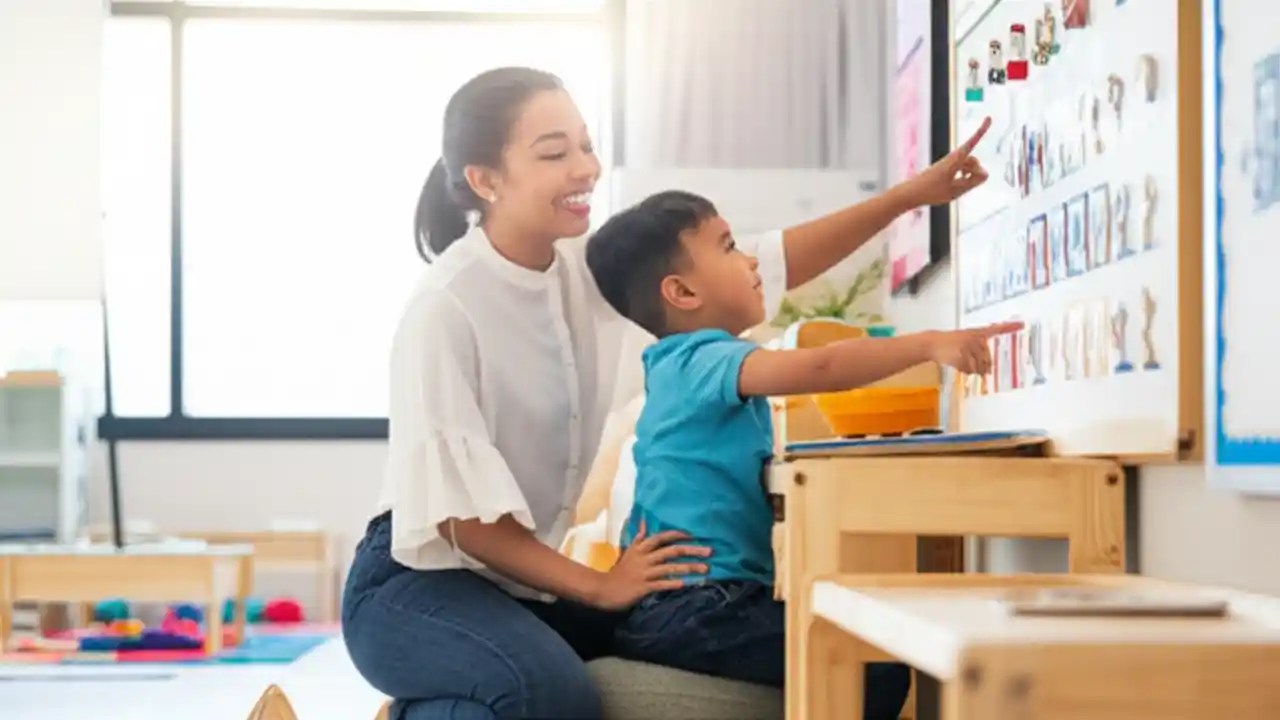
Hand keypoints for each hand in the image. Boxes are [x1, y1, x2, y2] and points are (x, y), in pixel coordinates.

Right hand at [588, 523, 710, 610]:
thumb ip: (639, 538)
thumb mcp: (628, 551)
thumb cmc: (619, 571)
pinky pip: (661, 584)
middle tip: (710, 551)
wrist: (603, 589)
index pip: (662, 537)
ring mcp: (644, 573)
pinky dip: (673, 583)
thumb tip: (643, 522)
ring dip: (689, 568)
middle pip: (671, 551)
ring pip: (670, 568)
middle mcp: (644, 558)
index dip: (679, 535)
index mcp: (641, 548)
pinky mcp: (642, 587)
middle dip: (692, 550)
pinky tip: (686, 583)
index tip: (694, 536)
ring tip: (705, 569)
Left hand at [899, 117, 992, 206]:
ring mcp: (948, 163)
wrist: (911, 193)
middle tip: (968, 185)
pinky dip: (964, 176)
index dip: (981, 130)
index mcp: (954, 159)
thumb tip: (985, 173)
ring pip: (967, 165)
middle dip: (976, 171)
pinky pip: (961, 169)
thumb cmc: (932, 192)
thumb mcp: (956, 190)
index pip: (972, 142)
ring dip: (969, 176)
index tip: (989, 117)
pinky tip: (959, 185)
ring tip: (958, 188)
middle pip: (973, 160)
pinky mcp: (945, 168)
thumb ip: (973, 181)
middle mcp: (952, 158)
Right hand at [926, 321, 1023, 374]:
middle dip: (982, 366)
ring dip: (971, 369)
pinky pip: (969, 369)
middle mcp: (975, 338)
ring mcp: (968, 347)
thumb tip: (988, 370)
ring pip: (978, 366)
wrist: (933, 343)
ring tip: (960, 362)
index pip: (995, 329)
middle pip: (987, 358)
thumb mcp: (965, 340)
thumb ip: (978, 351)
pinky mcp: (961, 356)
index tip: (1022, 324)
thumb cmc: (950, 343)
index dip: (1009, 327)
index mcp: (977, 333)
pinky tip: (956, 363)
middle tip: (971, 364)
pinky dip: (964, 370)